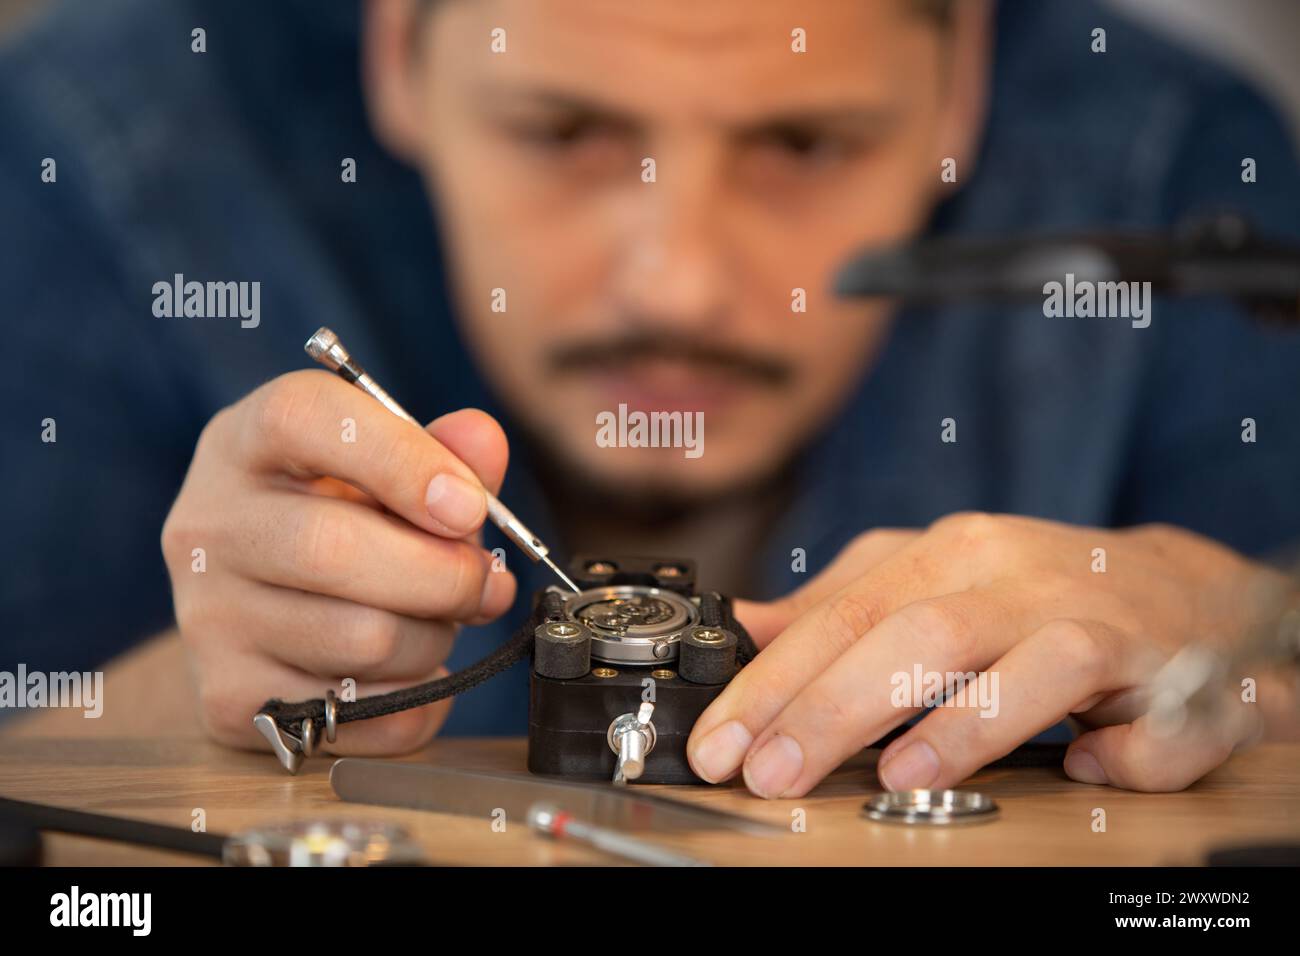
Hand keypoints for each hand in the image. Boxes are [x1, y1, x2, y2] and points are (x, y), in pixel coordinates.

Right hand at [162, 370, 516, 752]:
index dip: (403, 461)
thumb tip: (483, 442)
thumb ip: (442, 449)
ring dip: (435, 637)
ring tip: (438, 620)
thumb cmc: (337, 517)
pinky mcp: (229, 701)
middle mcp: (207, 526)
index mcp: (244, 441)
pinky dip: (421, 700)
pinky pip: (369, 715)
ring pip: (363, 640)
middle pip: (332, 548)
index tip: (470, 506)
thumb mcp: (383, 466)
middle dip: (444, 574)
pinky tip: (412, 670)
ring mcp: (208, 619)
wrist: (257, 608)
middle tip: (488, 583)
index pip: (304, 420)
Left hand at [688, 513, 1289, 796]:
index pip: (846, 612)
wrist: (1184, 591)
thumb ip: (839, 603)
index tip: (720, 740)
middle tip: (770, 773)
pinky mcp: (1168, 672)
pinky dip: (1123, 751)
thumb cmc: (1034, 594)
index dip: (776, 678)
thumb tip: (747, 626)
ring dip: (966, 725)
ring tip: (897, 777)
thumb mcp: (928, 580)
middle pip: (919, 634)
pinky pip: (1150, 719)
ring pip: (1032, 664)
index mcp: (951, 553)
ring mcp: (1096, 620)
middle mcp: (1018, 577)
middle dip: (835, 707)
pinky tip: (1085, 770)